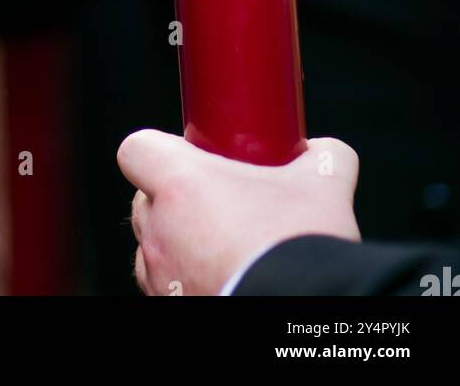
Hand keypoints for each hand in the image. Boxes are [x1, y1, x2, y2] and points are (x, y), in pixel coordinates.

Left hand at [117, 130, 360, 296]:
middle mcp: (158, 231)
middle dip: (173, 200)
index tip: (192, 159)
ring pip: (152, 248)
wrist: (304, 307)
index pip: (136, 150)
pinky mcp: (168, 310)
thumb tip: (321, 152)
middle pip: (145, 200)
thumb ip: (320, 155)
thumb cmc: (299, 246)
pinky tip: (224, 279)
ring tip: (224, 249)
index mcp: (180, 185)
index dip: (160, 150)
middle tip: (218, 205)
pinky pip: (166, 288)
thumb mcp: (323, 183)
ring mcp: (159, 277)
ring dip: (178, 244)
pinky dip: (186, 282)